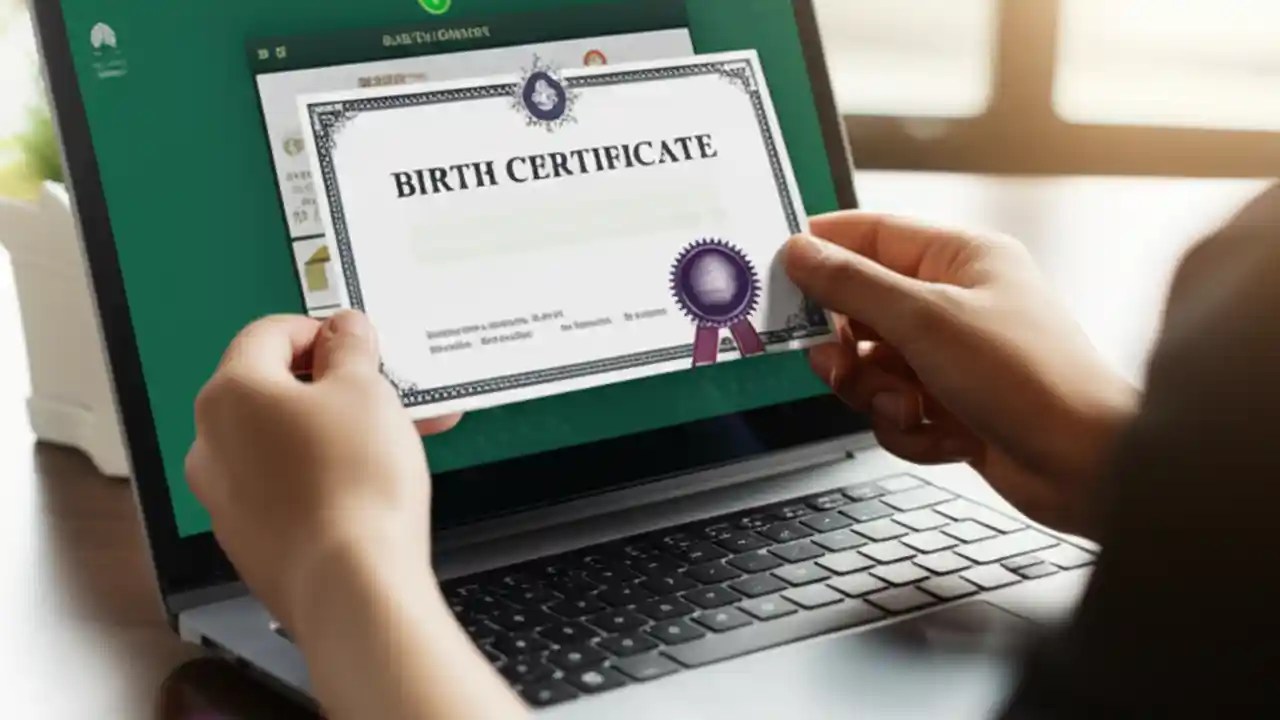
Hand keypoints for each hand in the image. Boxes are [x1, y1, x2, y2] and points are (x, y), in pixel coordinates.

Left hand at [186, 311, 457, 630]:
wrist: (352, 585)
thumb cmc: (355, 484)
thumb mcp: (366, 391)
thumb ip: (350, 350)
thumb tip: (342, 330)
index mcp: (231, 393)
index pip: (268, 334)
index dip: (320, 331)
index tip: (358, 345)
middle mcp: (211, 444)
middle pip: (274, 391)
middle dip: (336, 387)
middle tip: (387, 393)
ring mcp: (224, 498)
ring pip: (284, 443)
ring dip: (337, 431)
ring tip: (397, 439)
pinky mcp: (250, 540)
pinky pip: (286, 488)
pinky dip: (325, 476)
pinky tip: (373, 484)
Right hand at [785, 213, 1137, 537]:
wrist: (1087, 467)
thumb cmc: (1031, 380)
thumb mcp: (925, 320)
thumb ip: (852, 285)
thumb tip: (799, 253)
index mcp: (961, 259)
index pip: (871, 235)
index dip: (823, 252)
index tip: (780, 274)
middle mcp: (955, 302)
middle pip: (860, 310)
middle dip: (848, 348)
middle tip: (841, 365)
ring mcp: (953, 357)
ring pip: (870, 368)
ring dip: (879, 396)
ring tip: (911, 407)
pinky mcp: (952, 405)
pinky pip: (893, 410)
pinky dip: (907, 428)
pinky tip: (943, 435)